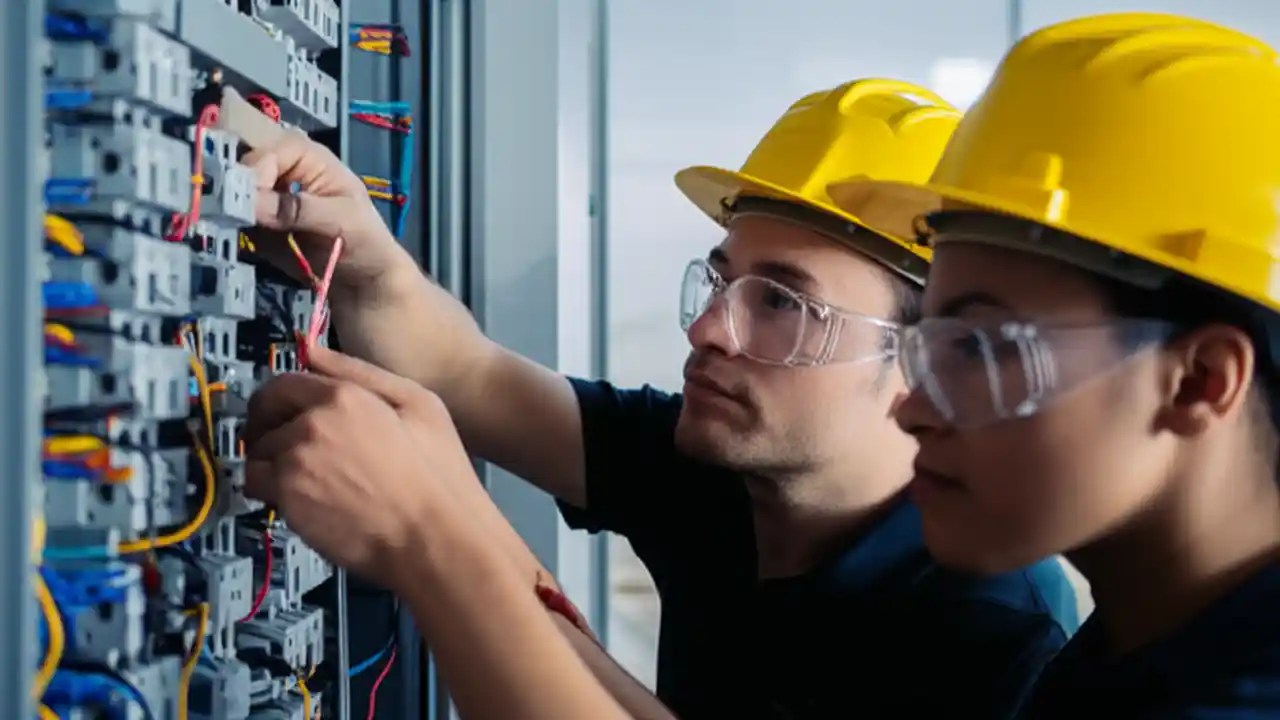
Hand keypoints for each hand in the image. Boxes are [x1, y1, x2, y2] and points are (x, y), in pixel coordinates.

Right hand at [242, 131, 411, 292]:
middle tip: (227, 209)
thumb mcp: (340, 220)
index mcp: (309, 159)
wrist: (365, 282)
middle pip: (245, 167)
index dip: (257, 169)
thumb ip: (296, 209)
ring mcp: (268, 200)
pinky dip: (229, 228)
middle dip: (234, 186)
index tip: (249, 197)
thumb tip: (250, 201)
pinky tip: (228, 236)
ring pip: (234, 193)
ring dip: (226, 208)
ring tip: (223, 223)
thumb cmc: (365, 242)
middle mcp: (284, 173)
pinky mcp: (259, 228)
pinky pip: (235, 222)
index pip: (271, 150)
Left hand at [243, 347, 475, 590]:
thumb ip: (361, 372)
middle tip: (288, 445)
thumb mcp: (420, 404)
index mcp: (343, 395)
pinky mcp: (287, 500)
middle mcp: (311, 424)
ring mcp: (295, 463)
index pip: (283, 383)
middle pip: (263, 415)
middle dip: (267, 426)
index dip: (278, 398)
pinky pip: (257, 486)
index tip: (283, 412)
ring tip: (302, 478)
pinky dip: (269, 490)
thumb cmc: (439, 471)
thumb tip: (312, 350)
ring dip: (270, 461)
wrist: (435, 536)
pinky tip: (300, 499)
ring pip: (258, 453)